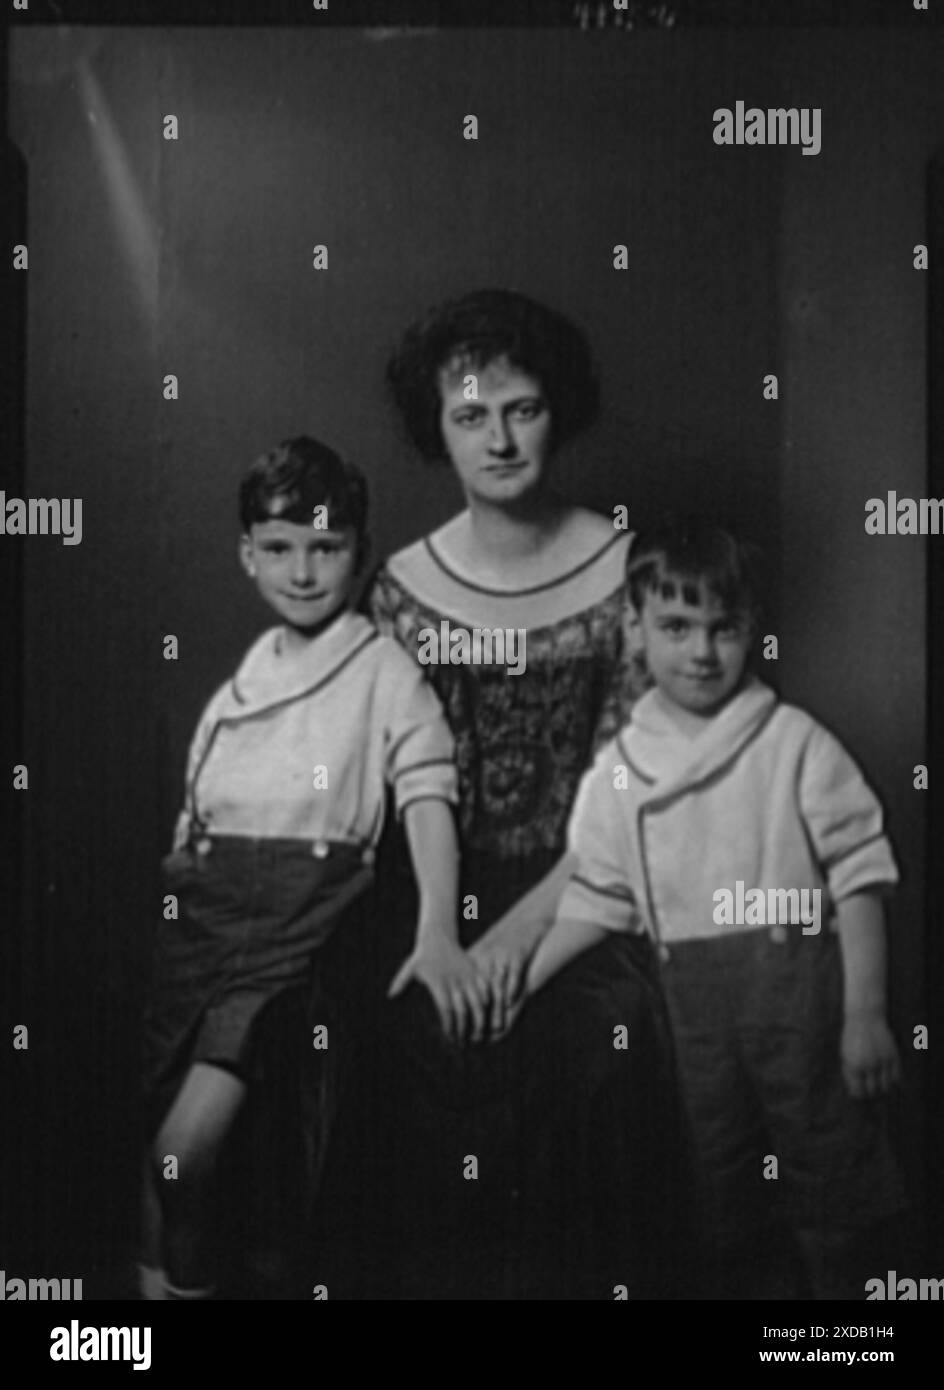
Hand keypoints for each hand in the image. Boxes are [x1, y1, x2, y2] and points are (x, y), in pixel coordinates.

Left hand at [388, 934, 490, 1043]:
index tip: (449, 1036)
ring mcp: (466, 975)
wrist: (439, 936)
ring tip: (479, 1032)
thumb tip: (390, 996)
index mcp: (439, 983)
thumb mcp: (410, 967)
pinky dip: (487, 1001)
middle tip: (463, 1041)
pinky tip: (488, 1013)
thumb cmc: (422, 956)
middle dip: (464, 1027)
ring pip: (477, 1000)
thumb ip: (401, 982)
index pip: (446, 1009)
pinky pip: (485, 988)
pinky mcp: (474, 971)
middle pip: (463, 1009)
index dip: (449, 1024)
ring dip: (480, 1018)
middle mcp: (454, 981)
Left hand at [468, 919, 537, 1042]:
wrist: (526, 922)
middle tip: (478, 1033)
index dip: (467, 1010)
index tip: (465, 1028)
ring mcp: (501, 958)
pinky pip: (514, 975)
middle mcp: (486, 960)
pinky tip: (512, 1004)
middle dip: (479, 1015)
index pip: (468, 990)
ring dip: (497, 1008)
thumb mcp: (487, 955)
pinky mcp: (517, 955)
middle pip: (481, 992)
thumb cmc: (506, 943)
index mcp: (475, 961)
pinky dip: (513, 989)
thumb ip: (478, 977)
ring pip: (497, 987)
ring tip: (497, 1026)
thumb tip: (469, 1003)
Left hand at [841, 1011, 900, 1097]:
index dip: (860, 1094)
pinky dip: (893, 1081)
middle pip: (873, 1091)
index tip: (861, 1092)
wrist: (865, 1018)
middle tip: (870, 1089)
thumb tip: (856, 1094)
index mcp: (853, 1067)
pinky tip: (888, 1076)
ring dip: (882, 1087)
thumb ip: (850, 1074)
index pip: (858, 1092)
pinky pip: (896, 1077)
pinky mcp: (893, 1056)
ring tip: (879, 1082)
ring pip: (886, 1087)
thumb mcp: (846, 1055)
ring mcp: (882, 1062)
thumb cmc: (852, 1038)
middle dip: (871, 1092)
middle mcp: (868, 1066)